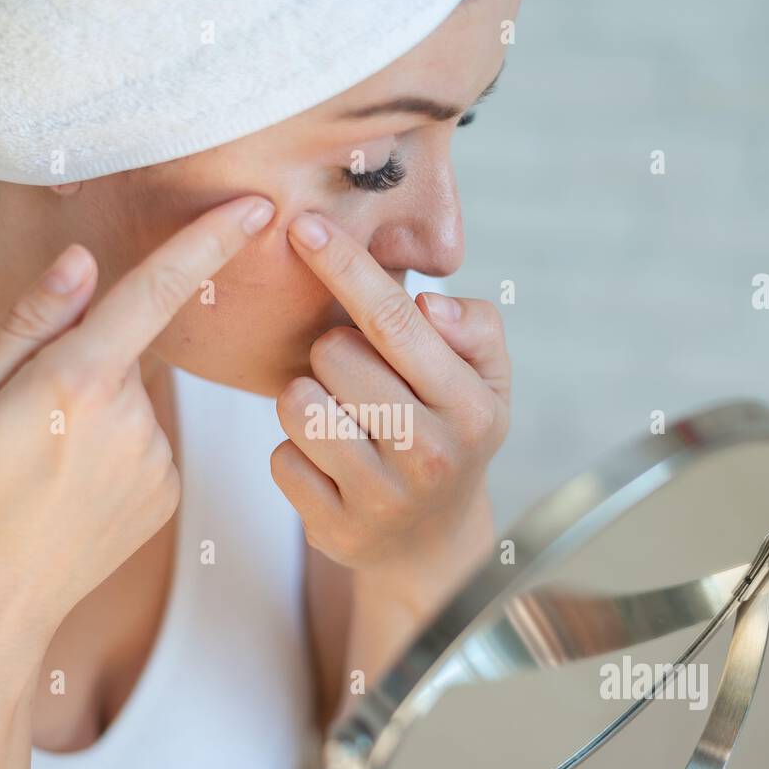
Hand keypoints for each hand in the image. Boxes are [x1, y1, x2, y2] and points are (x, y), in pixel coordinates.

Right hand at [0, 195, 275, 666]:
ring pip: (132, 398)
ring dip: (92, 410)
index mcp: (75, 384)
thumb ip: (30, 324)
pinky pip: (143, 440)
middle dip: (81, 362)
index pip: (156, 291)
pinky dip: (110, 448)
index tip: (256, 205)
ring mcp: (158, 462)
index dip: (208, 242)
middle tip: (17, 420)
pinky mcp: (167, 493)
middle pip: (122, 350)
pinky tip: (67, 489)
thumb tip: (84, 263)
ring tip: (36, 466)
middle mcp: (133, 419)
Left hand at [273, 211, 510, 571]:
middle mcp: (429, 453)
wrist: (432, 541)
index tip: (304, 227)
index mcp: (469, 406)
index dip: (345, 266)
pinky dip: (296, 454)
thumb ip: (475, 327)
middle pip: (333, 355)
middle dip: (334, 353)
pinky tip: (329, 465)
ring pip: (297, 404)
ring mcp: (381, 498)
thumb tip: (430, 304)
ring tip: (340, 417)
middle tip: (359, 381)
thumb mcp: (487, 381)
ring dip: (308, 400)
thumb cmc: (452, 433)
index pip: (395, 321)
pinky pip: (281, 458)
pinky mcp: (334, 529)